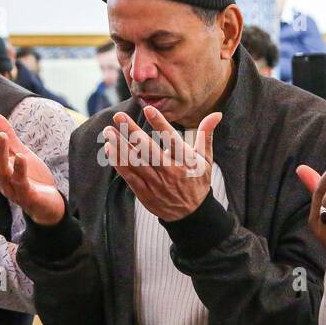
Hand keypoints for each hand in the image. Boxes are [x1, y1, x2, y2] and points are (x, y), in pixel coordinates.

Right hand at [0, 111, 64, 225]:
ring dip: (1, 152)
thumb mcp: (20, 153)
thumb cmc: (32, 178)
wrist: (48, 205)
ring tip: (3, 135)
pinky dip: (19, 170)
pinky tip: (21, 157)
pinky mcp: (26, 196)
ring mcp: (12, 189)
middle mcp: (0, 179)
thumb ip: (8, 137)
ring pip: (1, 170)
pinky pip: (20, 183)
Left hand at [103, 107, 218, 221]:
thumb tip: (216, 114)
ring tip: (108, 132)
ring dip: (120, 146)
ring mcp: (156, 183)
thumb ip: (206, 135)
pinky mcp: (145, 192)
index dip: (160, 124)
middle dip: (132, 132)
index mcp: (185, 161)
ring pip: (135, 162)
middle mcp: (170, 171)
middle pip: (149, 149)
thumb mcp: (205, 159)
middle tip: (119, 116)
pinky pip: (129, 176)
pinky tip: (109, 150)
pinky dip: (118, 163)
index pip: (172, 139)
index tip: (148, 109)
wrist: (191, 215)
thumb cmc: (197, 181)